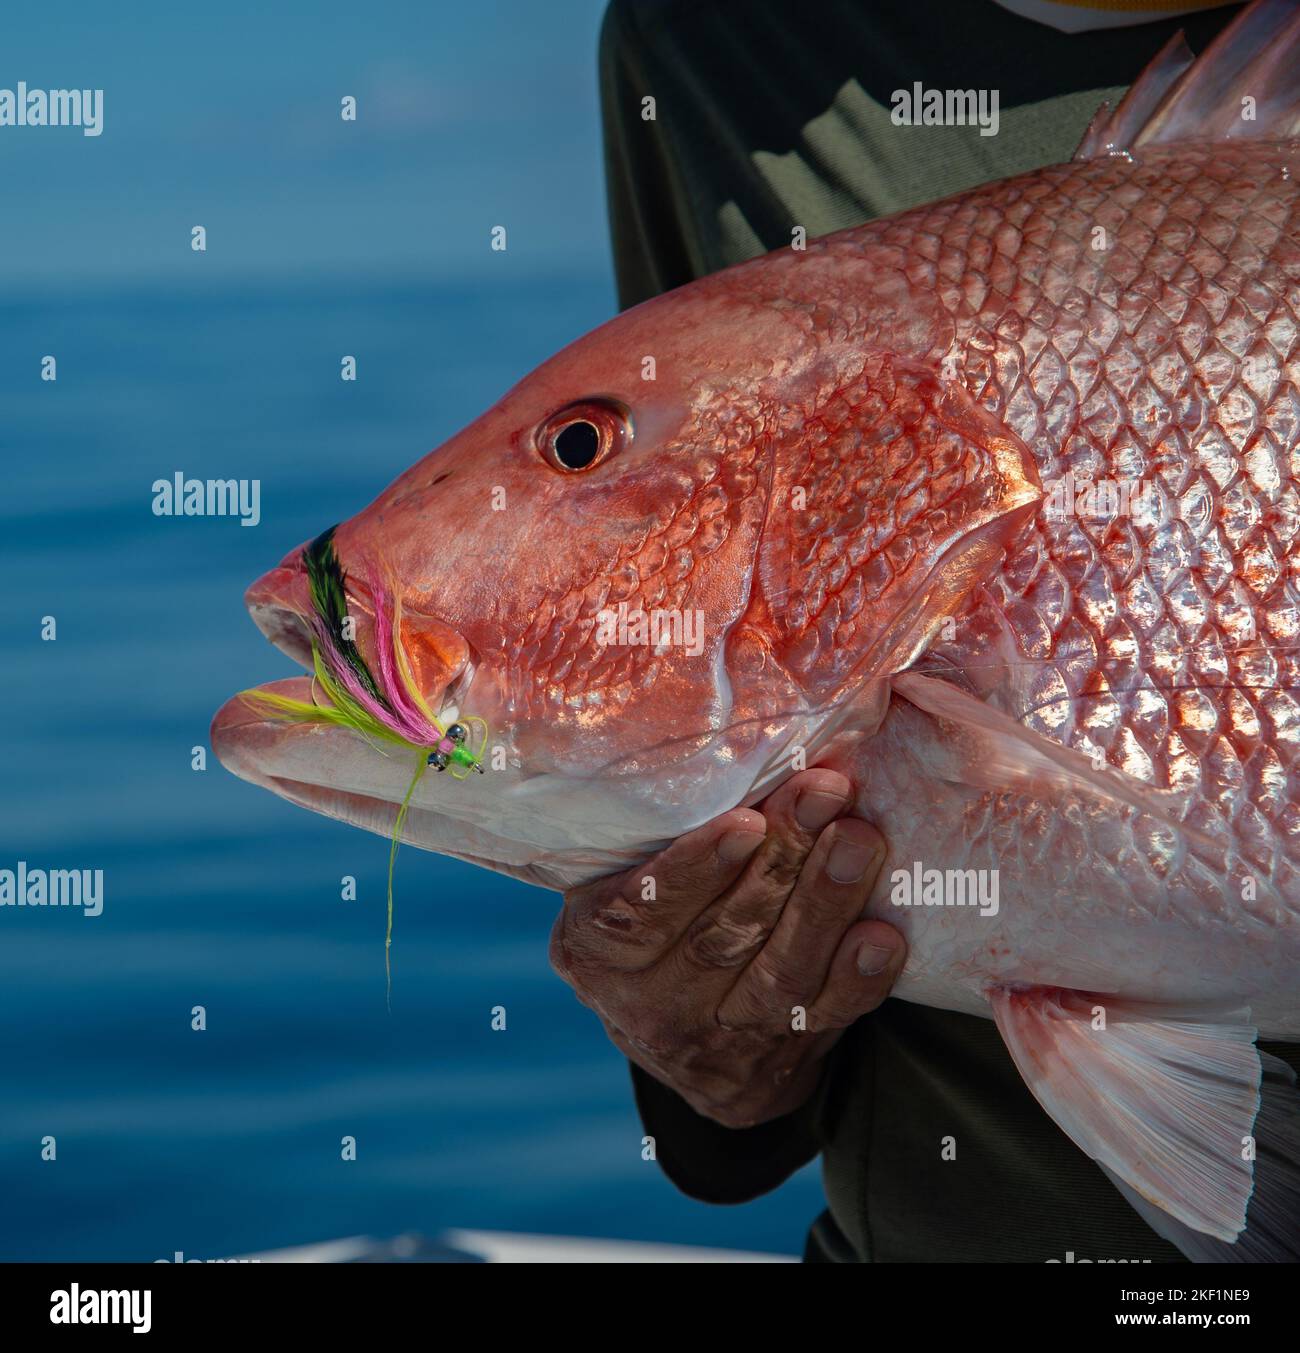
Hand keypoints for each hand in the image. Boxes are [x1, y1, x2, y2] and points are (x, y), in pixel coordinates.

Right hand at [550, 770, 904, 1127]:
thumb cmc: (650, 919)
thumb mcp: (617, 884)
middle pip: (721, 935)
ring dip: (824, 904)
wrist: (678, 1037)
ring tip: (860, 842)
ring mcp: (718, 1041)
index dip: (693, 869)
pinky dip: (856, 980)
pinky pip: (823, 1020)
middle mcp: (650, 1006)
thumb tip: (726, 737)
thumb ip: (650, 838)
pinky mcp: (778, 1063)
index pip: (641, 912)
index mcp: (598, 952)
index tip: (744, 821)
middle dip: (781, 861)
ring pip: (777, 975)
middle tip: (825, 792)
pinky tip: (881, 936)